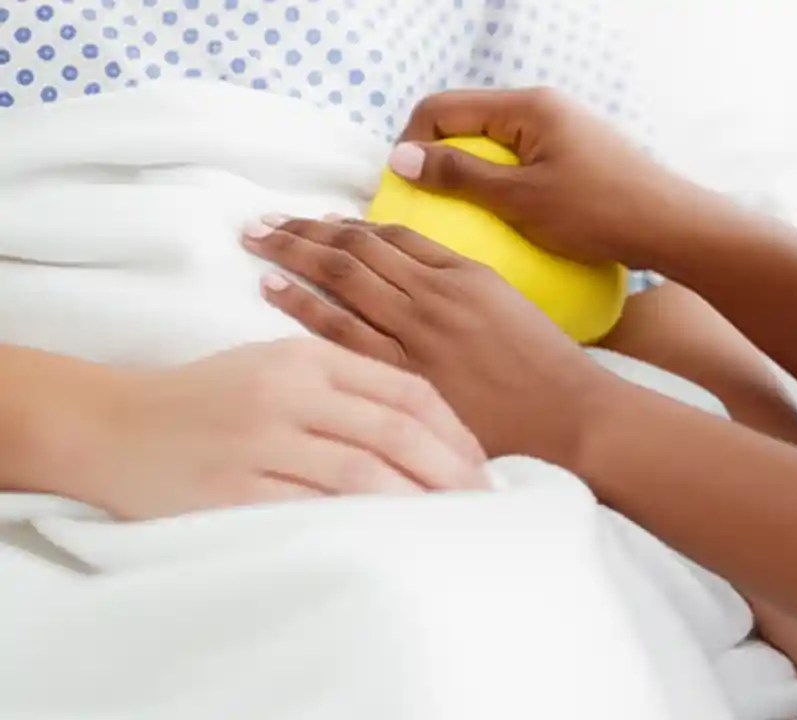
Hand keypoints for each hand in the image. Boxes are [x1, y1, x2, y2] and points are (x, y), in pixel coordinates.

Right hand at [77, 338, 486, 519]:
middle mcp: (290, 394)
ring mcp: (261, 442)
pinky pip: (314, 509)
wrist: (113, 425)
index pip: (406, 389)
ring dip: (418, 500)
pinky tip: (391, 538)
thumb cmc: (208, 397)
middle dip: (452, 469)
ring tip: (452, 522)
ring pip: (363, 471)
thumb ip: (345, 383)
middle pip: (396, 431)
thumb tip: (423, 423)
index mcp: (308, 358)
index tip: (482, 463)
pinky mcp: (233, 489)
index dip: (454, 429)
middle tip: (485, 500)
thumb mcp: (278, 367)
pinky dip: (360, 522)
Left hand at [243, 217, 615, 460]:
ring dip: (293, 253)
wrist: (573, 416)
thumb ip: (461, 289)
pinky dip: (304, 304)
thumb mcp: (509, 309)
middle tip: (262, 222)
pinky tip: (272, 289)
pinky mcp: (409, 372)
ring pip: (342, 275)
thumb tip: (413, 282)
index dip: (344, 224)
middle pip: (356, 245)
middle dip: (303, 229)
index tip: (311, 222)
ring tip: (256, 241)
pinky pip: (343, 329)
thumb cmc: (548, 370)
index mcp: (465, 272)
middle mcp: (437, 292)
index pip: (390, 234)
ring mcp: (421, 331)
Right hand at [386, 88, 736, 268]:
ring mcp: (562, 131)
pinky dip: (503, 188)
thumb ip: (460, 177)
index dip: (413, 143)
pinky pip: (522, 165)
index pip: (443, 108)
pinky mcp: (575, 156)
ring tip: (462, 221)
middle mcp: (543, 108)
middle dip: (441, 161)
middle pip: (468, 123)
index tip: (404, 189)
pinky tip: (503, 224)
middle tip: (429, 209)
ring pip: (495, 147)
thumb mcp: (521, 199)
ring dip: (472, 178)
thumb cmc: (600, 214)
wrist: (673, 227)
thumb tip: (401, 158)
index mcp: (527, 106)